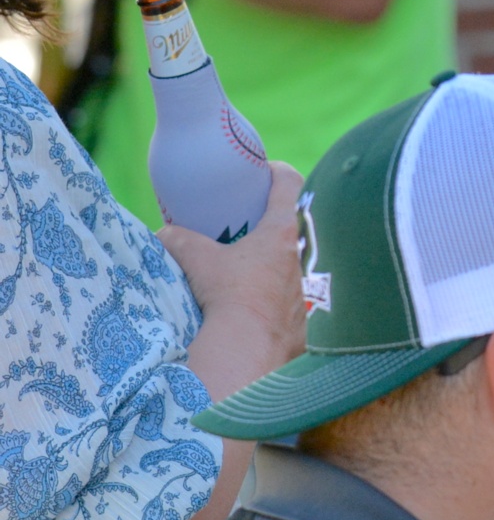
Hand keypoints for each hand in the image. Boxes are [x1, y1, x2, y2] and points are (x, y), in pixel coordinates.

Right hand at [163, 164, 307, 401]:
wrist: (251, 348)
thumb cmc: (230, 296)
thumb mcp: (198, 261)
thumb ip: (178, 240)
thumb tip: (163, 234)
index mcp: (281, 232)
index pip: (290, 184)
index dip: (277, 171)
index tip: (265, 170)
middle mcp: (300, 256)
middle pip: (292, 225)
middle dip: (271, 221)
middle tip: (248, 221)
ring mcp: (305, 287)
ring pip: (290, 263)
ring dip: (271, 261)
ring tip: (246, 265)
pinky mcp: (303, 316)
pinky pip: (288, 297)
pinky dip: (271, 295)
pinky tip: (253, 303)